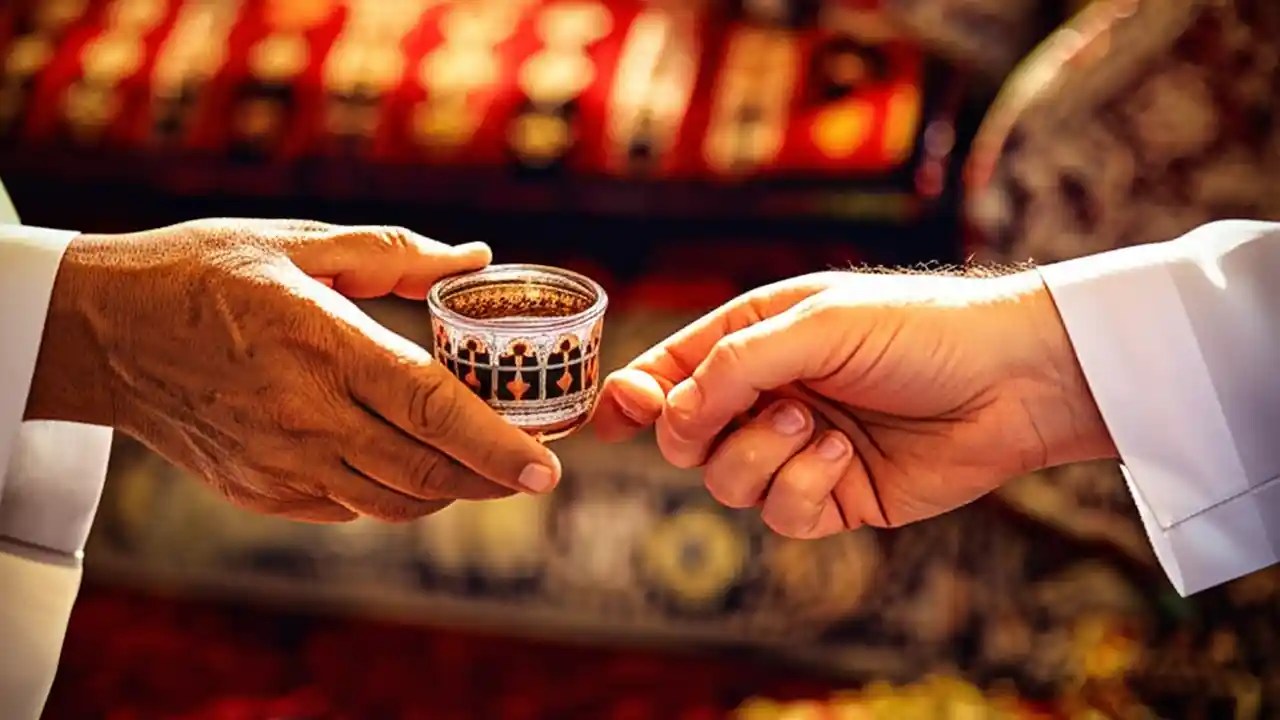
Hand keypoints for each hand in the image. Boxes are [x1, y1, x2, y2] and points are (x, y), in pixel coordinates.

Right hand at [26, 219, 560, 522]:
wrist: (100, 333)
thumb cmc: (202, 273)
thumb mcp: (297, 242)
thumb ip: (394, 253)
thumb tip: (474, 256)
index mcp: (323, 345)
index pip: (431, 408)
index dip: (498, 445)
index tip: (548, 469)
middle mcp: (305, 417)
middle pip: (427, 472)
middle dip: (492, 479)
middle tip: (530, 469)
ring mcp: (279, 464)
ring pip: (394, 504)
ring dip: (448, 492)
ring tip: (478, 469)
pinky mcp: (258, 492)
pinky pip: (347, 510)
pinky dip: (390, 495)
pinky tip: (402, 464)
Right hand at [594, 270, 1115, 537]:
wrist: (1012, 381)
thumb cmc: (915, 330)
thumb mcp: (815, 324)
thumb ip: (734, 364)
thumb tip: (666, 412)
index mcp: (752, 338)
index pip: (670, 371)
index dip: (635, 396)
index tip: (617, 420)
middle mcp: (766, 396)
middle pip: (684, 438)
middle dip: (700, 433)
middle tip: (753, 411)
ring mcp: (795, 450)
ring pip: (726, 482)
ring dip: (762, 458)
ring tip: (817, 426)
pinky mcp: (832, 498)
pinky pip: (780, 516)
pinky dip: (802, 490)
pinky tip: (843, 458)